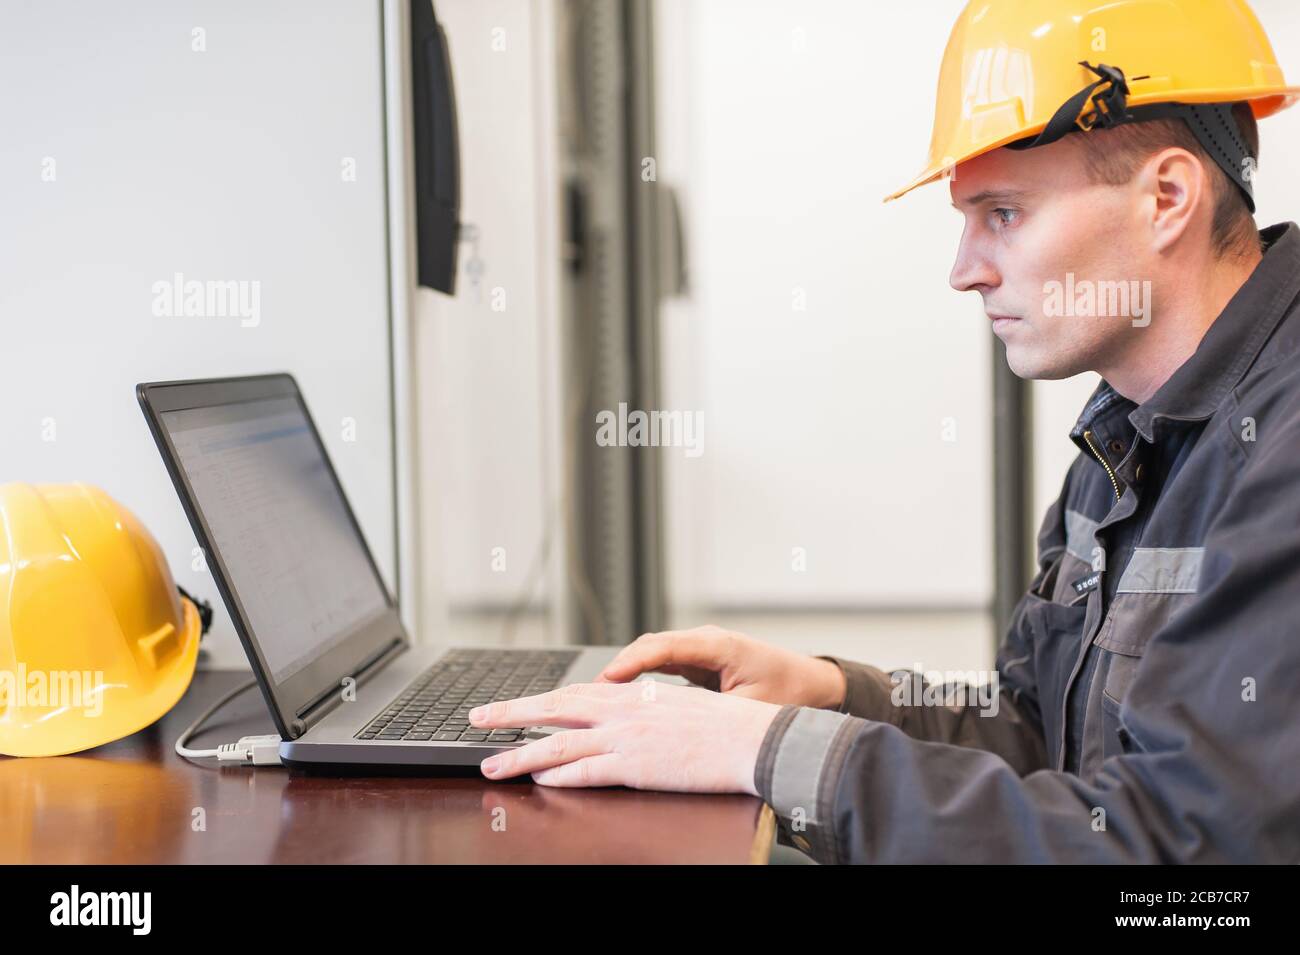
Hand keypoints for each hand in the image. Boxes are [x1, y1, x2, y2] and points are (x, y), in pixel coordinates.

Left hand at [468, 681, 781, 793]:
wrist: (753, 738)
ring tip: (492, 765)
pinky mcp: (635, 765)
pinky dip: (558, 776)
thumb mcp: (678, 707)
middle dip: (511, 715)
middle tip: (478, 719)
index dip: (537, 700)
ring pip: (558, 745)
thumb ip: (646, 711)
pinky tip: (538, 781)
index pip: (572, 694)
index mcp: (633, 694)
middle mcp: (623, 711)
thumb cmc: (725, 726)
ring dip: (520, 756)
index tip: (510, 705)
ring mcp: (626, 738)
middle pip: (553, 710)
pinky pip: (586, 771)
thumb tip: (624, 717)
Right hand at [595, 624, 845, 708]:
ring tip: (595, 696)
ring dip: (624, 673)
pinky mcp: (697, 662)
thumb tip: (682, 732)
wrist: (812, 684)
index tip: (607, 679)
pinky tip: (620, 696)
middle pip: (649, 647)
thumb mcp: (752, 710)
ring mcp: (699, 649)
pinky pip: (658, 664)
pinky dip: (638, 677)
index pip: (663, 647)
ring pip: (650, 654)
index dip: (632, 663)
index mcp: (717, 646)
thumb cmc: (788, 693)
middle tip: (586, 693)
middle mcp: (704, 641)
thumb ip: (717, 716)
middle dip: (617, 668)